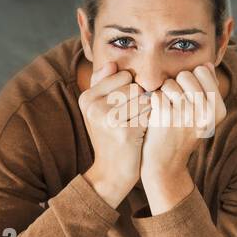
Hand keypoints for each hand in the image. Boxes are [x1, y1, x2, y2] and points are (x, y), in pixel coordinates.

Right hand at [80, 61, 148, 205]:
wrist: (111, 173)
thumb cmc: (109, 137)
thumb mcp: (98, 110)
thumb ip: (102, 84)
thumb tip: (112, 63)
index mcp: (86, 97)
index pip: (121, 75)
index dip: (130, 90)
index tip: (123, 107)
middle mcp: (93, 106)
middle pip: (133, 86)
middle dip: (139, 100)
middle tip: (131, 119)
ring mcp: (108, 118)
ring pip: (143, 98)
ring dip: (146, 111)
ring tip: (135, 125)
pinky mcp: (124, 130)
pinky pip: (149, 112)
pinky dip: (150, 121)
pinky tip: (141, 133)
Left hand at [140, 65, 225, 212]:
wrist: (165, 165)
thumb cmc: (182, 134)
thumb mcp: (203, 116)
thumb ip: (207, 90)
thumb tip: (207, 65)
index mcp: (218, 110)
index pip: (203, 71)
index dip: (191, 79)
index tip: (188, 96)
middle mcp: (206, 113)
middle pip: (186, 75)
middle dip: (176, 84)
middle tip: (175, 104)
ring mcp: (186, 116)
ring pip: (170, 83)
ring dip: (163, 93)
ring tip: (166, 110)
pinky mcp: (166, 119)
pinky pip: (157, 94)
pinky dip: (153, 102)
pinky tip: (156, 115)